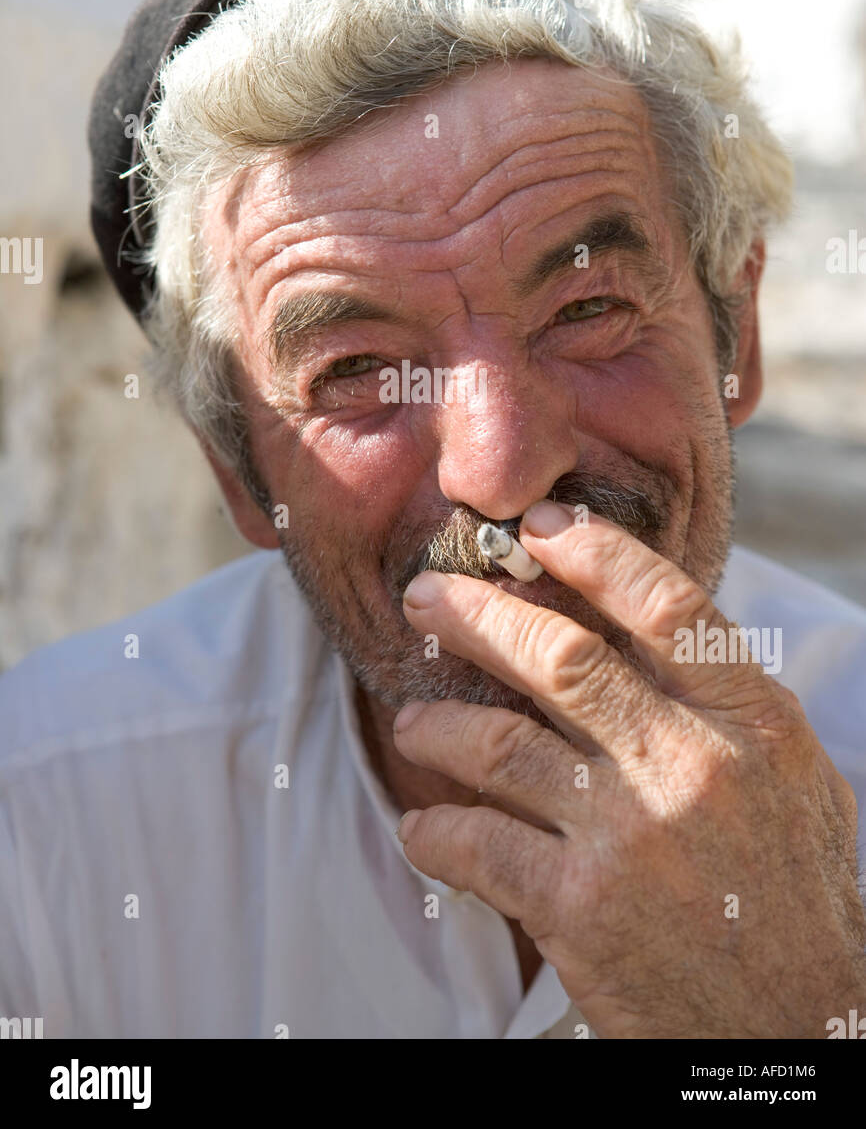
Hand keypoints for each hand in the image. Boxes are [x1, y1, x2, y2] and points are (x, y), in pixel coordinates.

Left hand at [395, 499, 865, 1037]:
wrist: (797, 1027)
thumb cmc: (792, 892)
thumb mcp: (789, 776)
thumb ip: (723, 699)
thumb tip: (640, 623)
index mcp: (750, 722)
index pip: (665, 606)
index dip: (593, 554)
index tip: (539, 528)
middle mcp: (690, 764)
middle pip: (562, 658)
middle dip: (478, 615)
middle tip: (427, 598)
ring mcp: (630, 835)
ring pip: (500, 743)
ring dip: (439, 725)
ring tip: (414, 721)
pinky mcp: (580, 908)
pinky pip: (476, 844)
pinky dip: (435, 832)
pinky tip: (422, 828)